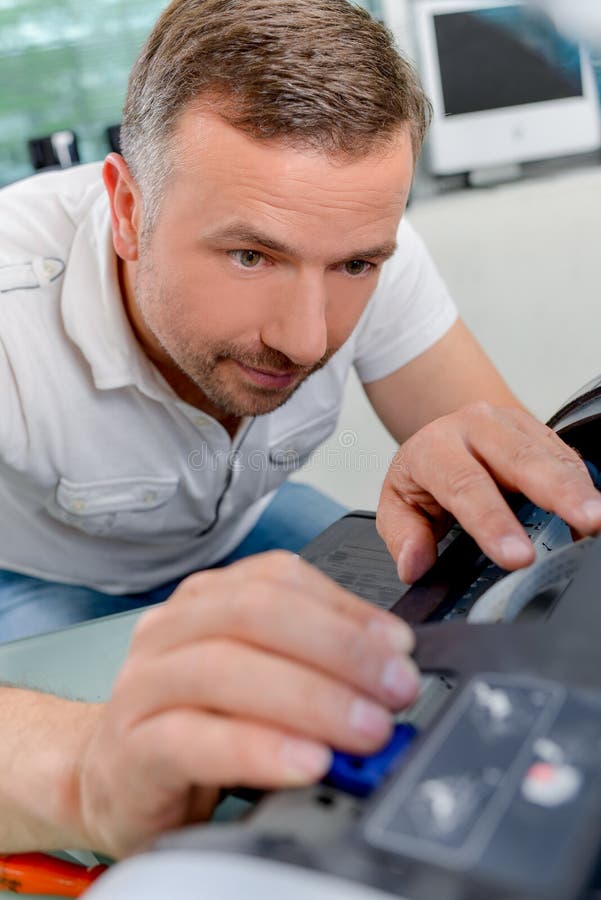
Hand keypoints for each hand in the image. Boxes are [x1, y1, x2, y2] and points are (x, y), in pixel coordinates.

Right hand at [74, 552, 418, 857]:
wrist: (113, 777)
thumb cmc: (195, 722)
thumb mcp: (256, 677)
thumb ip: (311, 664)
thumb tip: (390, 669)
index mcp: (207, 600)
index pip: (279, 578)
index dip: (346, 608)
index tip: (398, 647)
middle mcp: (172, 629)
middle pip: (255, 613)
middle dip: (338, 648)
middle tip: (394, 688)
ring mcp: (144, 685)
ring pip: (225, 669)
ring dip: (310, 698)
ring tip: (365, 729)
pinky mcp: (131, 750)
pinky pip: (194, 740)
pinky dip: (259, 748)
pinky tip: (306, 762)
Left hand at [377, 401, 600, 582]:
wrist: (445, 432)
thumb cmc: (425, 472)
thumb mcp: (397, 503)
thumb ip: (402, 535)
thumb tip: (414, 566)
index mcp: (434, 447)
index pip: (464, 485)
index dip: (492, 522)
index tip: (516, 556)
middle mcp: (475, 427)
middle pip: (519, 459)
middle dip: (557, 493)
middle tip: (586, 522)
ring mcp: (512, 424)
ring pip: (549, 454)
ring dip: (578, 488)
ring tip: (597, 519)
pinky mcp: (540, 431)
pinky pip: (566, 457)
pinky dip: (582, 485)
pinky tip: (591, 512)